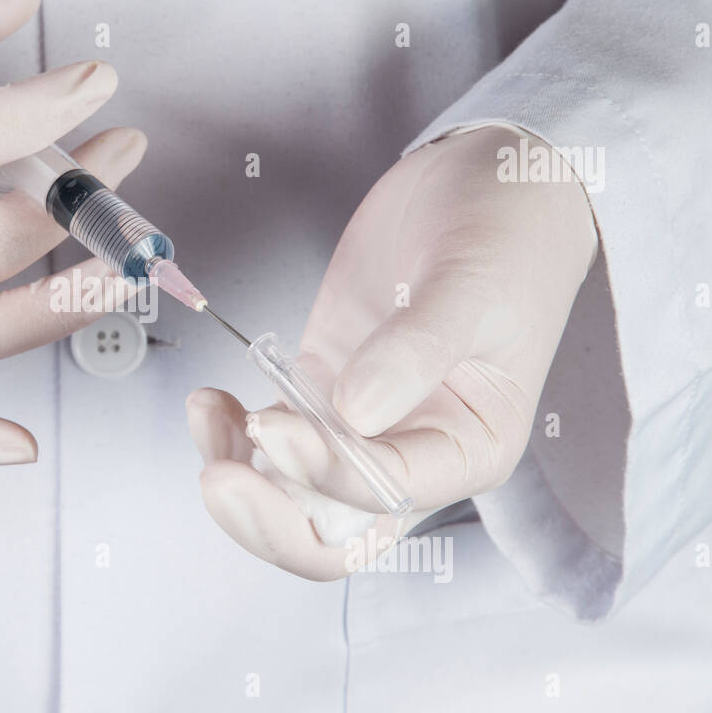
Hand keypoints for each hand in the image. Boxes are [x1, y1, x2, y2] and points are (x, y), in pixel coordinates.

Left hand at [187, 126, 597, 578]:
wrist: (483, 180)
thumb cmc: (506, 234)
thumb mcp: (473, 286)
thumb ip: (417, 350)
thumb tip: (355, 413)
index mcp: (468, 449)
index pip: (384, 497)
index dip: (321, 473)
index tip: (274, 419)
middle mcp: (412, 453)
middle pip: (330, 532)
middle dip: (268, 519)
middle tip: (217, 476)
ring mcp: (360, 424)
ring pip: (289, 495)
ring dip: (240, 476)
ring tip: (206, 415)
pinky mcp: (321, 387)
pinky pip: (269, 439)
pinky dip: (231, 435)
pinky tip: (210, 401)